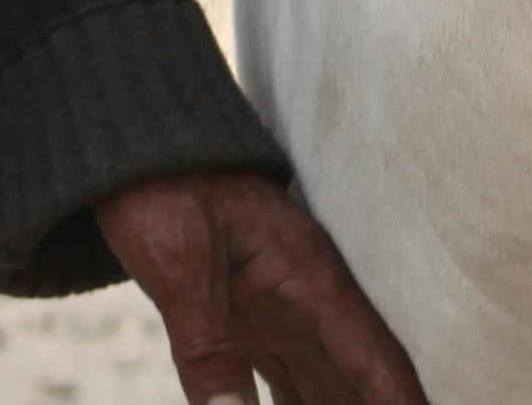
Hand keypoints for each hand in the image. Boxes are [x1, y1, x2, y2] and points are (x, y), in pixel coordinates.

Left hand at [95, 169, 427, 404]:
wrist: (128, 151)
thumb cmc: (158, 189)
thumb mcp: (179, 262)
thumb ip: (208, 346)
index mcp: (308, 277)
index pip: (374, 355)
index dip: (403, 399)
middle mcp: (306, 298)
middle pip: (357, 381)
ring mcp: (279, 310)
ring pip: (326, 384)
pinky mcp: (248, 319)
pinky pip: (287, 380)